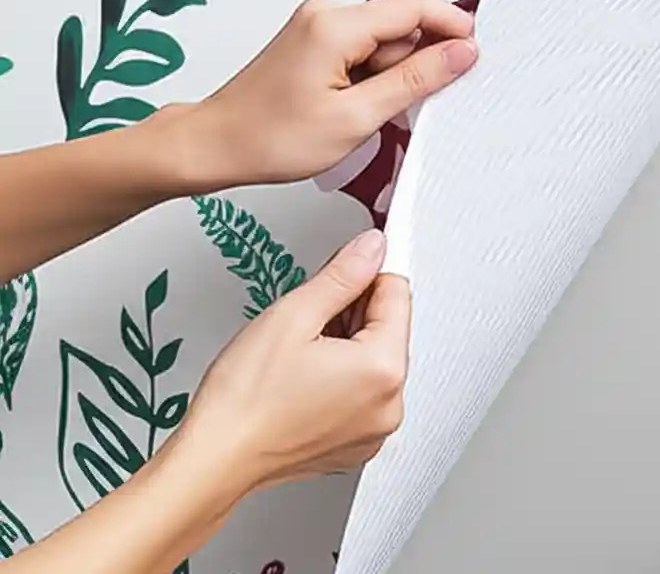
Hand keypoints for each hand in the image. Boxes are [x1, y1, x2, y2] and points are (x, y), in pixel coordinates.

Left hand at [163, 0, 477, 191]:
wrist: (216, 144)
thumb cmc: (272, 137)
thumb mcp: (356, 117)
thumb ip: (415, 81)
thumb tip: (463, 52)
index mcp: (336, 24)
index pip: (417, 7)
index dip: (456, 27)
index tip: (480, 55)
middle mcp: (327, 13)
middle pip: (403, 24)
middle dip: (424, 62)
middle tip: (424, 106)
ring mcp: (320, 25)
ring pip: (387, 42)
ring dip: (397, 77)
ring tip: (377, 117)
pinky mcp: (317, 41)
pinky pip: (366, 51)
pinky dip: (377, 78)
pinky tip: (366, 109)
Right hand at [163, 228, 408, 493]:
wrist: (215, 458)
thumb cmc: (244, 400)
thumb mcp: (292, 316)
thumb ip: (342, 275)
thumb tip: (372, 249)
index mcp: (383, 370)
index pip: (397, 293)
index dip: (368, 270)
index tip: (351, 259)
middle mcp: (391, 404)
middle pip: (389, 329)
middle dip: (354, 311)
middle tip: (308, 315)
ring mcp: (376, 429)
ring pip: (375, 361)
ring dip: (347, 344)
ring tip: (299, 352)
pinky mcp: (359, 443)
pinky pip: (364, 394)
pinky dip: (342, 378)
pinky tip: (305, 378)